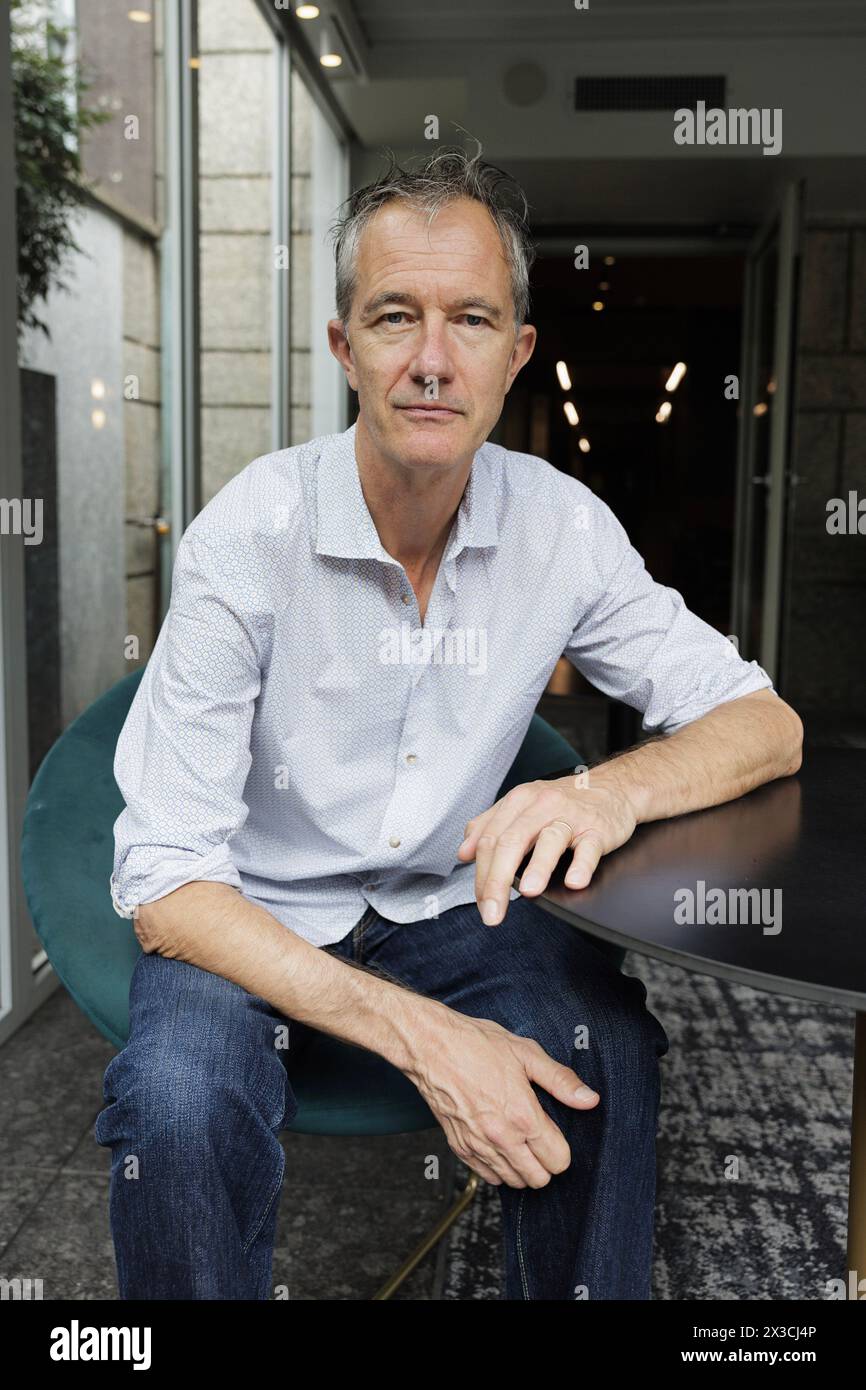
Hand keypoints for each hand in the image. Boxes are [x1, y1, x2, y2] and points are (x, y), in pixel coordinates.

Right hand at [406, 1005, 599, 1187]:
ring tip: (520, 1141)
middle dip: (545, 1162)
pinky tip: (499, 1144)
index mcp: (523, 1116)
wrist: (431, 1046)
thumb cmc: (476, 1044)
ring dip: (522, 1168)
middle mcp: (501, 1138)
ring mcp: (478, 1145)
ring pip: (513, 1182)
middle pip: (538, 1179)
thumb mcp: (526, 1053)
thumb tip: (590, 1099)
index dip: (562, 1148)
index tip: (555, 1132)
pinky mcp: (459, 1147)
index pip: (559, 1160)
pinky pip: (487, 1176)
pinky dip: (497, 1168)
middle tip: (540, 1138)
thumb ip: (561, 1081)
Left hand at [457, 773, 637, 924]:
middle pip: (512, 842)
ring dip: (538, 867)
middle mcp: (542, 806)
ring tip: (528, 891)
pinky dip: (582, 865)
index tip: (481, 902)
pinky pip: (589, 847)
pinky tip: (574, 882)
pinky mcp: (598, 829)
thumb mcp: (521, 805)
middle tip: (492, 912)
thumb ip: (489, 825)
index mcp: (519, 801)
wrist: (613, 787)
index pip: (491, 839)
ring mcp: (571, 817)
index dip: (481, 874)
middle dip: (498, 880)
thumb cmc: (563, 801)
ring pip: (550, 840)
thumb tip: (464, 853)